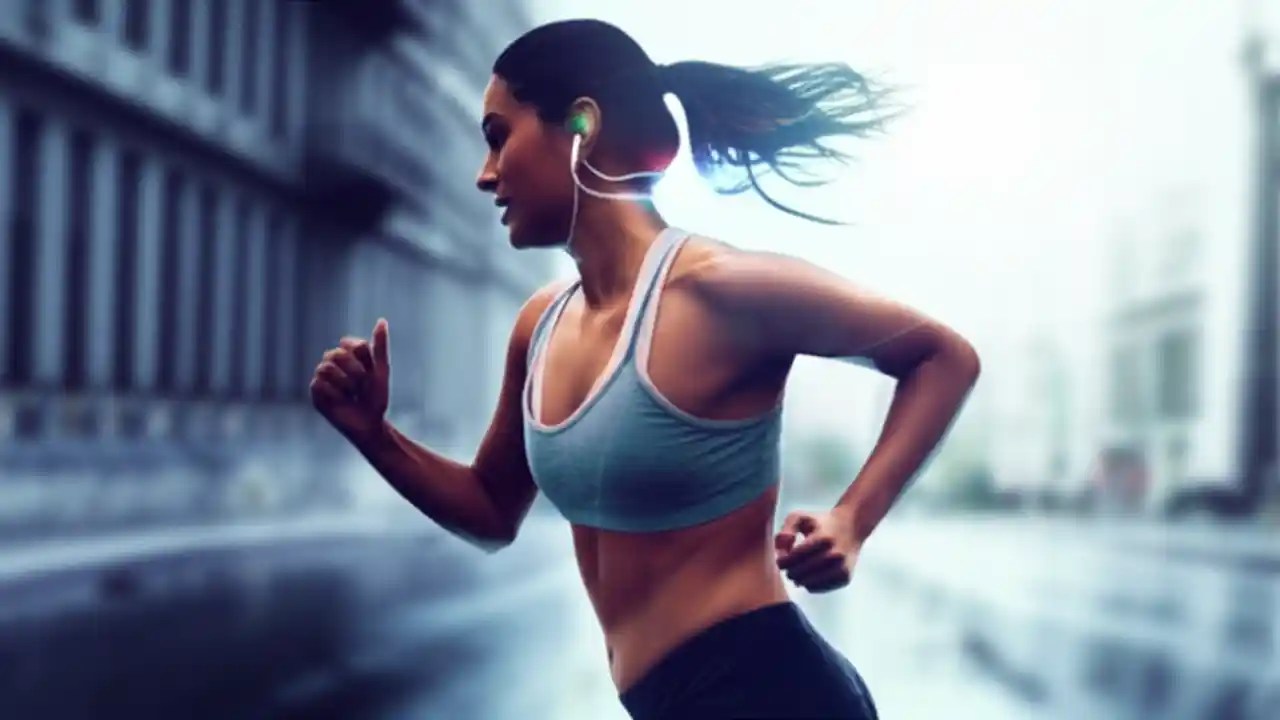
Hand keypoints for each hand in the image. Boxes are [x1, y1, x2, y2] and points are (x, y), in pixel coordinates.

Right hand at [309, 318, 391, 444]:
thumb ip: (379, 346)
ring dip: (345, 383)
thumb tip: (382, 320)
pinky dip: (336, 395)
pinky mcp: (315, 392)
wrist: (370, 424)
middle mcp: (333, 362)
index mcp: (349, 354)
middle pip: (337, 353)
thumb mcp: (381, 370)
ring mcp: (322, 377)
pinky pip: (320, 385)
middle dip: (355, 372)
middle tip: (362, 387)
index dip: (363, 359)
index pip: (351, 344)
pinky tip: (341, 402)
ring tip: (352, 394)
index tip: (370, 372)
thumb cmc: (377, 397)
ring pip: (325, 367)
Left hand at [774, 507, 860, 593]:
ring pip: (810, 583)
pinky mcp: (845, 577)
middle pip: (802, 571)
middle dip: (790, 571)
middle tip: (787, 568)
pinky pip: (820, 588)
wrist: (851, 527)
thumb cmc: (821, 523)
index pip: (796, 556)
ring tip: (796, 572)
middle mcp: (835, 554)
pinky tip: (809, 576)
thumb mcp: (801, 517)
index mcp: (823, 538)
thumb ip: (786, 530)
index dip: (783, 561)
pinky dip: (810, 585)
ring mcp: (841, 568)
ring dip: (799, 580)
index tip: (780, 561)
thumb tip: (780, 551)